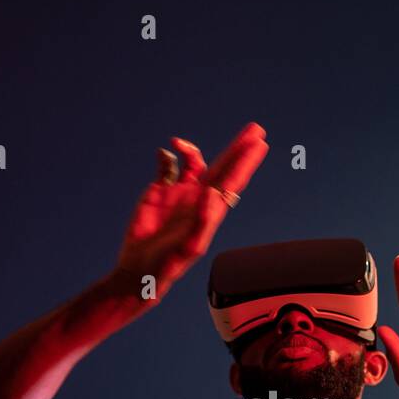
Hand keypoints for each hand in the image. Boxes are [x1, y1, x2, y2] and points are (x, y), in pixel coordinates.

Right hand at [116, 121, 268, 293]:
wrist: (140, 270)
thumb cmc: (168, 265)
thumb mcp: (190, 247)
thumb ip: (203, 219)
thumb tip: (213, 192)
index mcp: (210, 211)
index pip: (233, 181)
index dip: (246, 162)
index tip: (258, 144)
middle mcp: (198, 199)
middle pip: (224, 167)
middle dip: (239, 148)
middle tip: (256, 129)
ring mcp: (180, 194)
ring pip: (195, 164)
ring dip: (192, 150)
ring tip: (181, 143)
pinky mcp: (160, 192)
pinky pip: (167, 168)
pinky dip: (167, 157)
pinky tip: (166, 152)